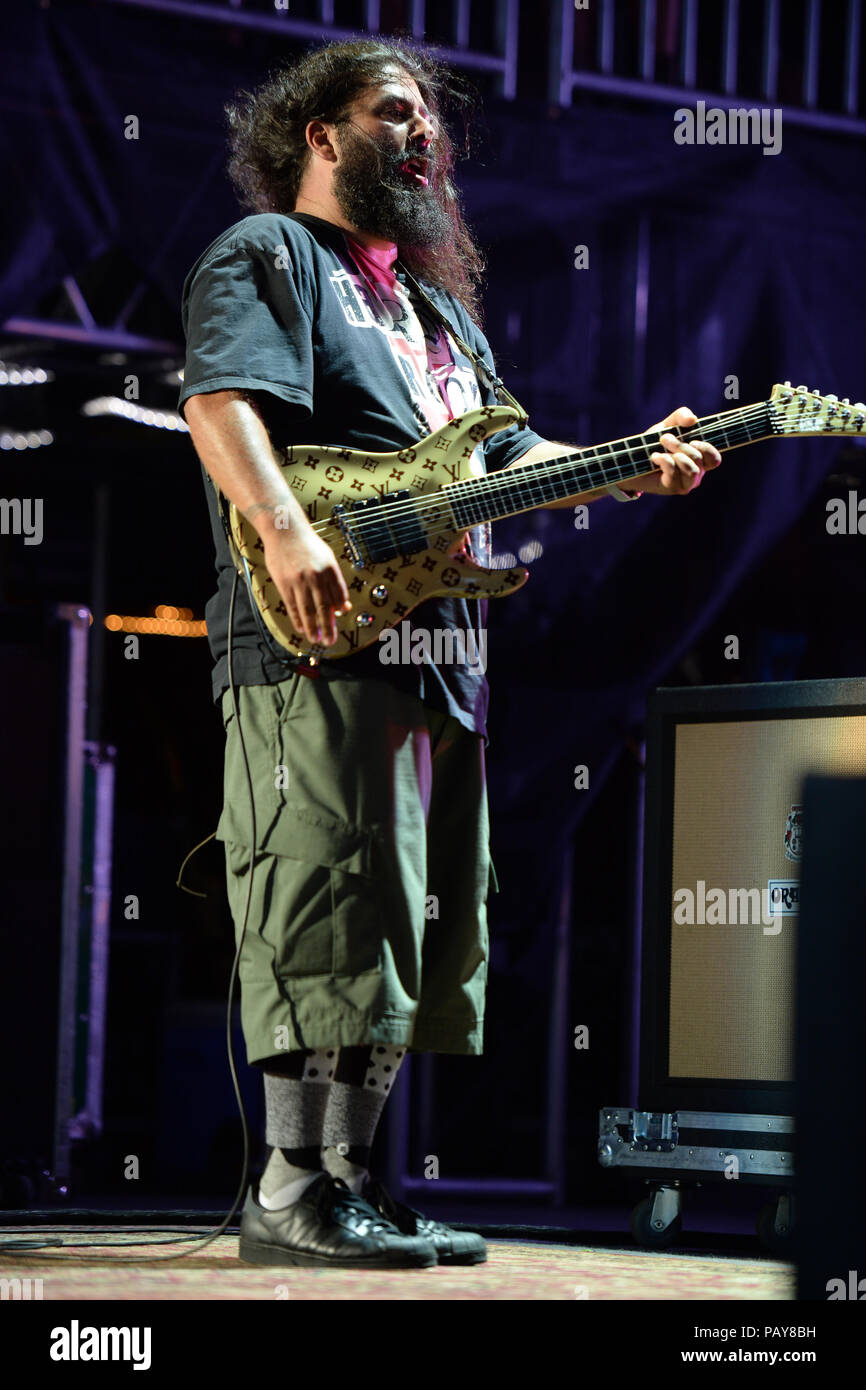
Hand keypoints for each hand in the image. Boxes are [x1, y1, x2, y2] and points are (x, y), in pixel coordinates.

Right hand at [262, 527, 351, 645]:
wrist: (284, 530)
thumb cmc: (307, 545)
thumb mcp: (327, 558)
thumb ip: (335, 582)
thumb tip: (343, 606)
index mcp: (330, 568)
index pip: (339, 595)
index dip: (339, 609)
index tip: (339, 620)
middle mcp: (316, 575)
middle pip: (324, 607)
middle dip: (328, 627)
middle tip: (330, 641)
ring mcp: (299, 580)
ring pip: (308, 610)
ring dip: (312, 627)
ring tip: (315, 639)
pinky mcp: (285, 583)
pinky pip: (292, 606)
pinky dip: (297, 619)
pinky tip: (301, 628)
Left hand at [627, 406, 721, 495]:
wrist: (632, 460)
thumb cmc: (653, 444)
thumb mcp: (668, 425)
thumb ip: (681, 416)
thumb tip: (693, 419)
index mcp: (699, 461)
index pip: (715, 460)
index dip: (707, 449)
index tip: (692, 440)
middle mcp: (695, 474)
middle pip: (698, 459)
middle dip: (681, 445)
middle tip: (665, 438)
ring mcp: (685, 483)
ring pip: (692, 469)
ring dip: (675, 453)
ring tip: (660, 448)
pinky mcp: (671, 488)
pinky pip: (674, 472)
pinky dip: (664, 461)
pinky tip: (655, 457)